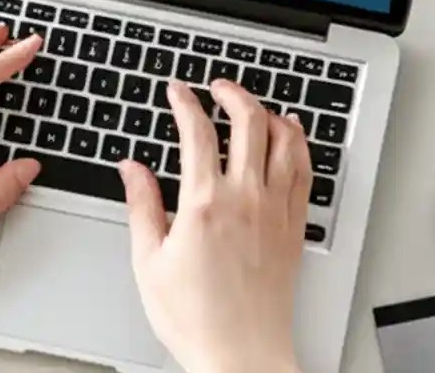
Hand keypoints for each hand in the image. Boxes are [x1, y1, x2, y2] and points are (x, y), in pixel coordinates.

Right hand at [120, 79, 310, 372]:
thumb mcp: (149, 261)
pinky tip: (291, 135)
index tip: (177, 91)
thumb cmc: (195, 318)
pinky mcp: (294, 226)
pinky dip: (298, 143)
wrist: (241, 354)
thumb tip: (131, 169)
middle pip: (248, 122)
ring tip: (253, 105)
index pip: (197, 132)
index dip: (185, 102)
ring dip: (268, 112)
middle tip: (217, 87)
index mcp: (204, 204)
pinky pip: (304, 170)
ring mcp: (275, 210)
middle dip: (231, 93)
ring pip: (283, 140)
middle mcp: (246, 199)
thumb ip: (142, 205)